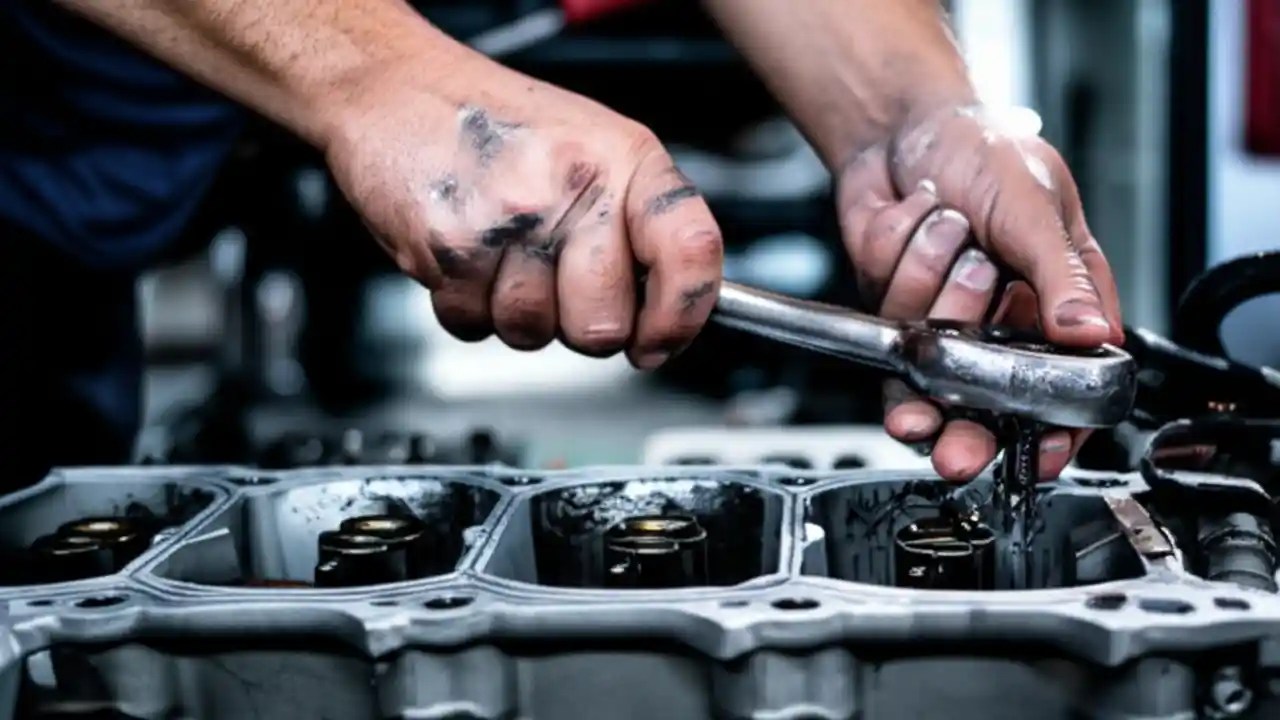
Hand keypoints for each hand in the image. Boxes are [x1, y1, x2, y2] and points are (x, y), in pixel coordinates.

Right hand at [322, 54, 722, 368]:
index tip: (659, 342)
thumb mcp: (594, 148)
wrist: (398, 90)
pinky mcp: (452, 246)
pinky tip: (466, 257)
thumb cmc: (496, 124)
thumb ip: (638, 224)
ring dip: (515, 314)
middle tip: (555, 282)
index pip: (690, 252)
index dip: (680, 318)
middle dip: (578, 325)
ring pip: (534, 334)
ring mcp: (513, 218)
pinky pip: (473, 324)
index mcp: (626, 158)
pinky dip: (466, 306)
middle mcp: (574, 185)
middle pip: (604, 325)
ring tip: (501, 256)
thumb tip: (668, 311)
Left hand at [836, 106, 1124, 480]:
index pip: (1063, 389)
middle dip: (965, 429)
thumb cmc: (987, 154)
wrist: (907, 128)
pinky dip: (901, 258)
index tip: (1033, 458)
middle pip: (983, 406)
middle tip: (952, 450)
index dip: (1050, 433)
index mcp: (1055, 307)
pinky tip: (918, 220)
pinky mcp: (894, 311)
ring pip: (929, 354)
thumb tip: (1089, 331)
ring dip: (935, 284)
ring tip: (953, 230)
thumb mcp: (1036, 207)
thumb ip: (1061, 275)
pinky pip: (890, 313)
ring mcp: (944, 321)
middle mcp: (999, 324)